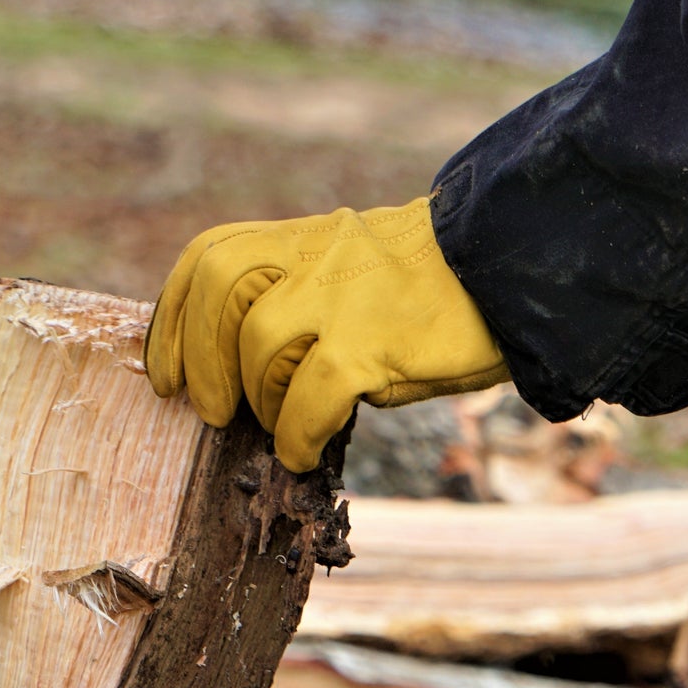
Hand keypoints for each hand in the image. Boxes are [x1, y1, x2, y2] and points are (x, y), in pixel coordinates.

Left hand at [146, 197, 510, 471]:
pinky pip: (311, 393)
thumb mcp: (358, 276)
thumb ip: (304, 300)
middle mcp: (318, 254)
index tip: (164, 373)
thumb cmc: (440, 290)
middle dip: (197, 353)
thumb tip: (250, 373)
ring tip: (279, 425)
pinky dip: (295, 431)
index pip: (210, 255)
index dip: (174, 317)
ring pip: (260, 340)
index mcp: (308, 238)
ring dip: (258, 398)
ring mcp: (346, 295)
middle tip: (209, 409)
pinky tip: (304, 449)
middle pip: (218, 282)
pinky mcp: (377, 341)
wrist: (522, 269)